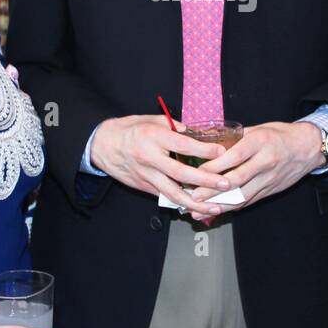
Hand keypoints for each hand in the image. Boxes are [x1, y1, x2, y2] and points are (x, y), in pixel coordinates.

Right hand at [90, 114, 232, 213]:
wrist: (102, 145)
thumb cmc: (129, 130)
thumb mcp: (152, 120)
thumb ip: (175, 127)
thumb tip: (198, 134)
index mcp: (153, 137)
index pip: (183, 146)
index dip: (204, 150)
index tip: (221, 152)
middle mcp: (149, 158)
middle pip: (181, 173)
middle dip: (206, 181)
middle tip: (226, 183)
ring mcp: (145, 175)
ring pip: (173, 193)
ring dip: (196, 202)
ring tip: (215, 207)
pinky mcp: (143, 187)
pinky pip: (164, 196)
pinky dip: (181, 202)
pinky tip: (197, 206)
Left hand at [190, 121, 322, 218]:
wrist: (308, 147)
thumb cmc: (280, 135)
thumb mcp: (258, 129)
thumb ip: (235, 137)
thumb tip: (208, 142)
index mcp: (260, 142)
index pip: (234, 157)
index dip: (214, 166)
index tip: (196, 171)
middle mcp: (265, 162)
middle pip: (236, 180)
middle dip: (212, 190)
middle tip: (193, 195)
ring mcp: (269, 179)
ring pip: (242, 196)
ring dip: (219, 204)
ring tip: (199, 210)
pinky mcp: (271, 190)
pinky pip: (249, 201)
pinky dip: (232, 207)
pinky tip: (217, 210)